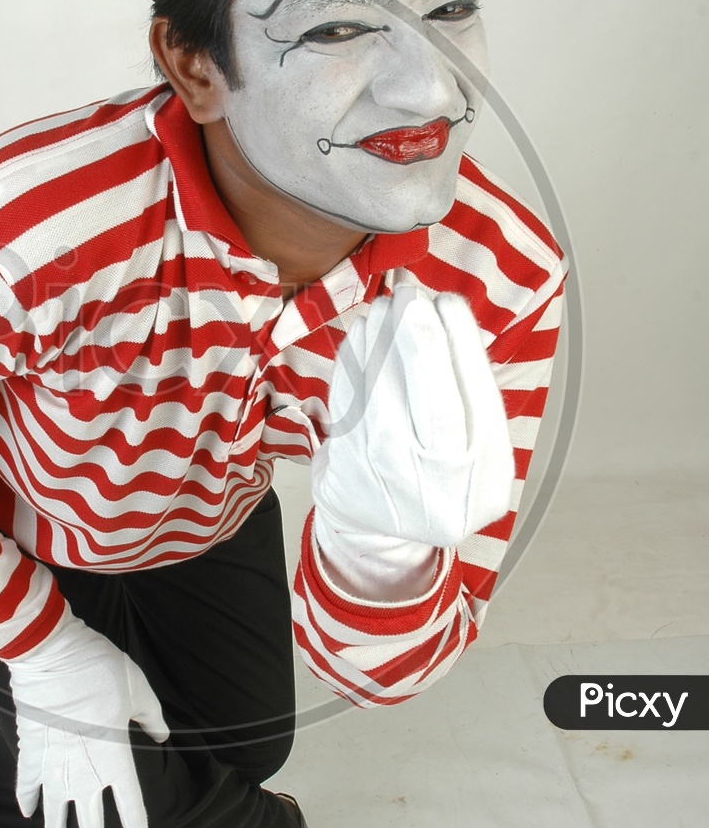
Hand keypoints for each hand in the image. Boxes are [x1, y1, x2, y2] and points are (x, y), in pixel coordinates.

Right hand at [6, 613, 169, 827]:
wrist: (51, 653)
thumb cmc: (99, 668)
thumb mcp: (138, 688)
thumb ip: (150, 716)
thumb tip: (162, 735)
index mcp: (114, 754)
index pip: (128, 798)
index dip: (133, 820)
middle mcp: (83, 767)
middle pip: (89, 813)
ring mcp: (52, 761)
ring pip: (54, 805)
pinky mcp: (30, 748)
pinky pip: (26, 781)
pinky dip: (26, 798)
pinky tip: (26, 812)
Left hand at [312, 288, 514, 549]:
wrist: (383, 531)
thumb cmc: (439, 477)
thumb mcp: (479, 454)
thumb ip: (474, 399)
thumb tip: (450, 321)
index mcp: (483, 475)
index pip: (474, 398)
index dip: (460, 343)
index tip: (449, 301)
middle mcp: (437, 480)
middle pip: (429, 396)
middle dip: (418, 335)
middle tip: (411, 296)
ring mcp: (386, 476)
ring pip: (382, 392)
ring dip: (380, 339)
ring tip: (386, 308)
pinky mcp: (345, 466)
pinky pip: (349, 399)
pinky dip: (355, 360)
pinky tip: (364, 334)